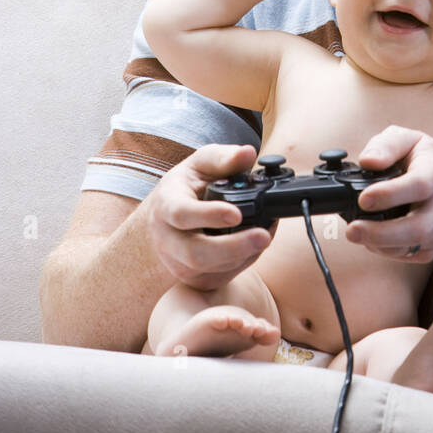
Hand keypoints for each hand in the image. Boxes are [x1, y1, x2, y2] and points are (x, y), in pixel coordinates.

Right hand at [145, 144, 276, 289]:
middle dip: (233, 248)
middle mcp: (167, 239)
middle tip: (264, 236)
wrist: (168, 216)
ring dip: (243, 255)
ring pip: (210, 270)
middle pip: (195, 253)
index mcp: (166, 205)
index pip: (181, 214)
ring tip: (266, 235)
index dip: (209, 215)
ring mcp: (177, 262)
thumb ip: (224, 158)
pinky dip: (242, 264)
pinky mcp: (192, 278)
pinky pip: (219, 278)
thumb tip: (248, 153)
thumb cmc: (188, 186)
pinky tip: (255, 247)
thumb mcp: (201, 164)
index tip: (237, 214)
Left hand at [343, 127, 432, 263]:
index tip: (364, 198)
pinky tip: (373, 239)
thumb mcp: (408, 139)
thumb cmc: (427, 158)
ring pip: (413, 245)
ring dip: (380, 244)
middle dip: (380, 233)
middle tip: (352, 230)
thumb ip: (386, 145)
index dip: (390, 194)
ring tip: (357, 233)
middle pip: (417, 227)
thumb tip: (367, 161)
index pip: (419, 185)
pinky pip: (410, 255)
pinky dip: (387, 251)